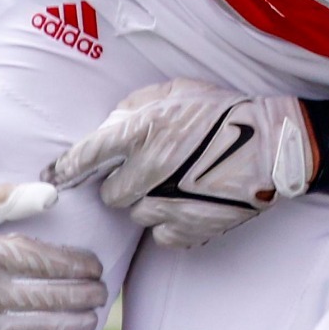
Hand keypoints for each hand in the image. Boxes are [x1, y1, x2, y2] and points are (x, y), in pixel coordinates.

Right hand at [0, 182, 106, 329]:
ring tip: (92, 318)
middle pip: (51, 297)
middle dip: (83, 296)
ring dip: (74, 325)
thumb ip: (5, 199)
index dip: (77, 266)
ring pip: (41, 329)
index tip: (95, 266)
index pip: (47, 262)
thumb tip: (54, 195)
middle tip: (100, 293)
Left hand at [44, 79, 313, 247]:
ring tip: (178, 186)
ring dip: (149, 204)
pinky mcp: (188, 230)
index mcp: (142, 132)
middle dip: (123, 185)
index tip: (54, 178)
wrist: (274, 146)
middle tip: (148, 173)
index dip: (65, 169)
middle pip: (110, 195)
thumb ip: (134, 109)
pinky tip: (190, 204)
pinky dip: (170, 225)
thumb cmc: (224, 113)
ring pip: (136, 216)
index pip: (85, 156)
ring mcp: (168, 205)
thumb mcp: (174, 93)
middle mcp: (149, 171)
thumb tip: (108, 128)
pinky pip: (161, 236)